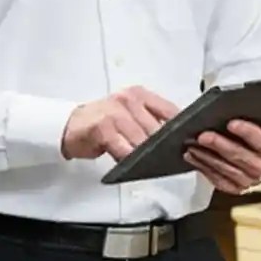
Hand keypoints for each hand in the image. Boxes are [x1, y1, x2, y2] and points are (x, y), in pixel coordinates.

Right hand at [61, 86, 179, 160]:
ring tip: (153, 165)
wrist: (70, 126)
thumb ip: (151, 120)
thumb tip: (179, 138)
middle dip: (165, 147)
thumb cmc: (103, 122)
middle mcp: (129, 100)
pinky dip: (130, 160)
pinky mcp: (103, 128)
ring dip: (148, 156)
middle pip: (158, 129)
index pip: (170, 111)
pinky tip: (131, 164)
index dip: (182, 128)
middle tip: (172, 160)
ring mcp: (116, 113)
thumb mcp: (130, 114)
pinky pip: (124, 149)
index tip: (190, 142)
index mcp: (140, 95)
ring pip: (143, 141)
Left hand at [183, 103, 260, 193]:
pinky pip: (218, 180)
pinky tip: (192, 155)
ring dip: (209, 157)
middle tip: (204, 134)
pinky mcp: (234, 187)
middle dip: (222, 146)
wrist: (255, 150)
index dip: (248, 133)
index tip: (232, 122)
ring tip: (193, 143)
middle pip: (242, 159)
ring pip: (227, 170)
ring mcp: (248, 180)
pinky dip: (204, 167)